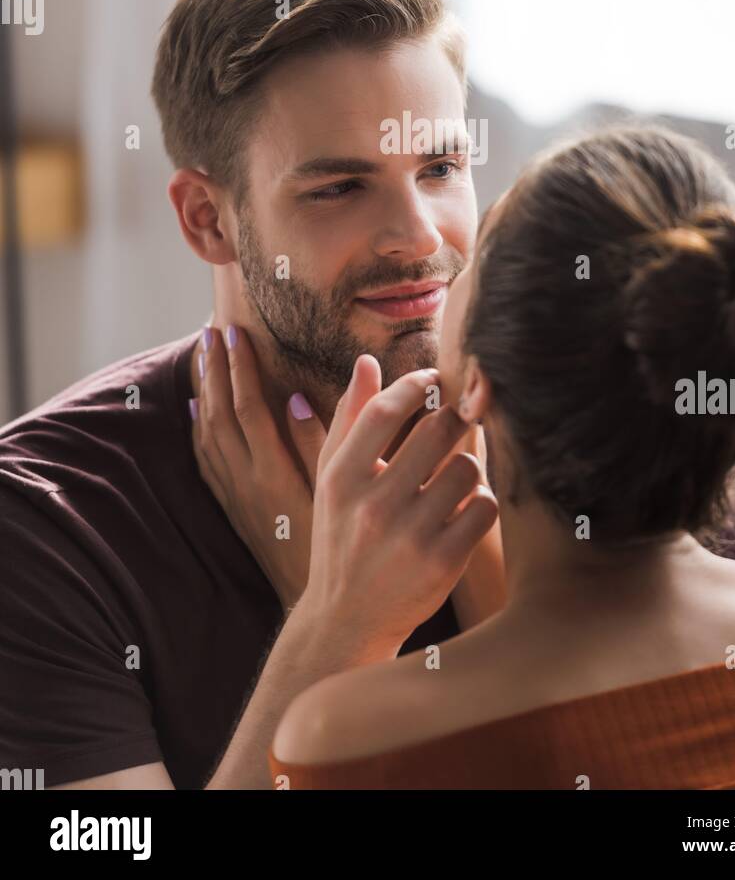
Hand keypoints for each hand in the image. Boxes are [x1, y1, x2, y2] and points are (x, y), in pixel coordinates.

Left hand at [191, 326, 325, 610]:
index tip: (237, 333)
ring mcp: (235, 496)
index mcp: (273, 472)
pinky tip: (194, 411)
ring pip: (207, 433)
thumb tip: (298, 398)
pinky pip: (205, 459)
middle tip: (211, 330)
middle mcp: (246, 482)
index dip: (241, 369)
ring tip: (202, 356)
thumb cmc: (340, 544)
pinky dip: (197, 429)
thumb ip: (320, 444)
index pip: (249, 407)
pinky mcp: (233, 508)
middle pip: (220, 414)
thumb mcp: (339, 493)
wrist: (324, 604)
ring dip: (203, 391)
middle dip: (215, 369)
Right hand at [297, 357, 499, 657]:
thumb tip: (367, 361)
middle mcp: (372, 505)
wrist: (346, 621)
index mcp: (340, 478)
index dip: (416, 385)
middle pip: (438, 430)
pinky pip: (484, 508)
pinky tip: (465, 510)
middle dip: (453, 421)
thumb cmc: (341, 537)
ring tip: (456, 476)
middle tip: (455, 424)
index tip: (433, 382)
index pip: (385, 410)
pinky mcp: (441, 564)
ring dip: (469, 467)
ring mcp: (408, 536)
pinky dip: (481, 504)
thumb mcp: (332, 480)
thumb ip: (350, 418)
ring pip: (468, 468)